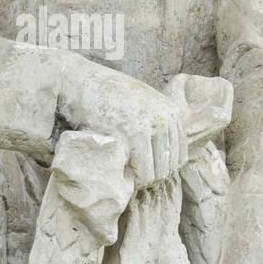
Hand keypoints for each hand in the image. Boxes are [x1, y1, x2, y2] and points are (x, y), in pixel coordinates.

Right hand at [57, 52, 188, 188]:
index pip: (180, 156)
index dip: (163, 170)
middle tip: (134, 179)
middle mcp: (165, 119)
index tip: (146, 173)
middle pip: (169, 167)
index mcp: (171, 112)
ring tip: (127, 178)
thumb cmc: (109, 95)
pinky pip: (140, 171)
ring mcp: (150, 126)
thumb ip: (158, 121)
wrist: (82, 82)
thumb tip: (168, 155)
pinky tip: (121, 175)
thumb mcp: (143, 101)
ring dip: (142, 181)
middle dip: (152, 178)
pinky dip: (132, 179)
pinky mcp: (132, 134)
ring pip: (156, 172)